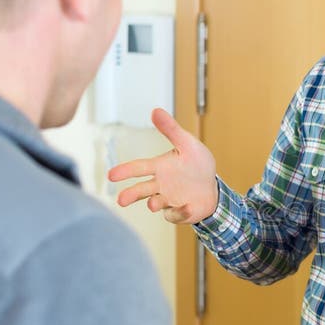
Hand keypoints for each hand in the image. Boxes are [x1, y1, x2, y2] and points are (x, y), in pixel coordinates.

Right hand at [107, 108, 217, 223]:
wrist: (213, 187)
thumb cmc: (197, 165)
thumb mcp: (188, 144)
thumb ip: (171, 129)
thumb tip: (156, 110)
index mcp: (160, 167)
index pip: (139, 168)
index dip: (125, 171)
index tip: (112, 175)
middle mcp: (160, 184)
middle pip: (141, 189)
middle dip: (130, 194)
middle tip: (121, 200)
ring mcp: (169, 199)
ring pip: (155, 203)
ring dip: (153, 203)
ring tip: (151, 204)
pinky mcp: (179, 212)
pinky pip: (176, 213)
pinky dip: (180, 212)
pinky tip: (188, 206)